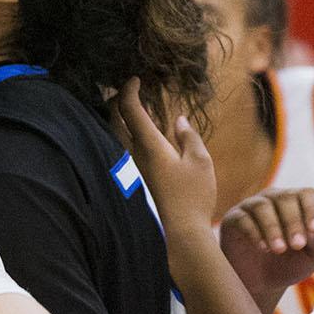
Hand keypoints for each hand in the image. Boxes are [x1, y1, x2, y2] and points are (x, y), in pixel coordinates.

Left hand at [110, 78, 215, 236]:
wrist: (180, 234)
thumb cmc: (193, 197)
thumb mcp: (200, 162)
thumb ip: (188, 137)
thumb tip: (178, 120)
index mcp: (148, 146)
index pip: (129, 109)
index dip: (129, 89)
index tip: (135, 79)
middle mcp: (132, 156)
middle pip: (113, 120)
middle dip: (118, 101)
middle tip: (131, 91)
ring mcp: (129, 170)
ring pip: (114, 136)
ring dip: (121, 120)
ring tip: (135, 110)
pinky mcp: (132, 181)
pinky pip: (121, 150)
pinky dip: (125, 137)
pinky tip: (139, 137)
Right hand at [220, 189, 313, 300]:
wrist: (261, 285)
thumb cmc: (289, 265)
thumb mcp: (312, 256)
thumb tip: (313, 230)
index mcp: (296, 204)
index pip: (307, 194)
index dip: (313, 210)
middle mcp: (273, 200)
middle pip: (286, 198)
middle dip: (294, 222)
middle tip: (297, 245)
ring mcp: (251, 207)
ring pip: (263, 206)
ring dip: (273, 228)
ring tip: (280, 249)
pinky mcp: (233, 220)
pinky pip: (243, 219)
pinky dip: (255, 233)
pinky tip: (263, 248)